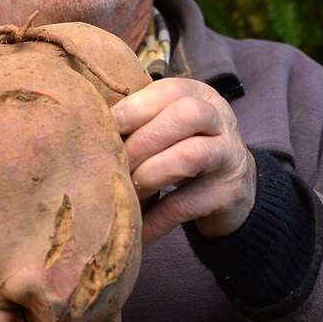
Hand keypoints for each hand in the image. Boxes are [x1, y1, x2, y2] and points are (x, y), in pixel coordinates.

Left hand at [111, 78, 256, 246]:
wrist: (235, 190)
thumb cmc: (185, 151)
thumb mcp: (170, 127)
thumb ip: (141, 121)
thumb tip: (87, 130)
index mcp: (199, 96)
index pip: (170, 89)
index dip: (134, 107)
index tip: (105, 126)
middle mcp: (220, 119)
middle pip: (187, 115)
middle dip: (143, 140)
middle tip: (115, 163)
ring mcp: (229, 156)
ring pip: (191, 155)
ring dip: (150, 174)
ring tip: (127, 191)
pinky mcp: (229, 193)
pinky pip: (186, 205)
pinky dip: (156, 220)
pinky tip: (137, 231)